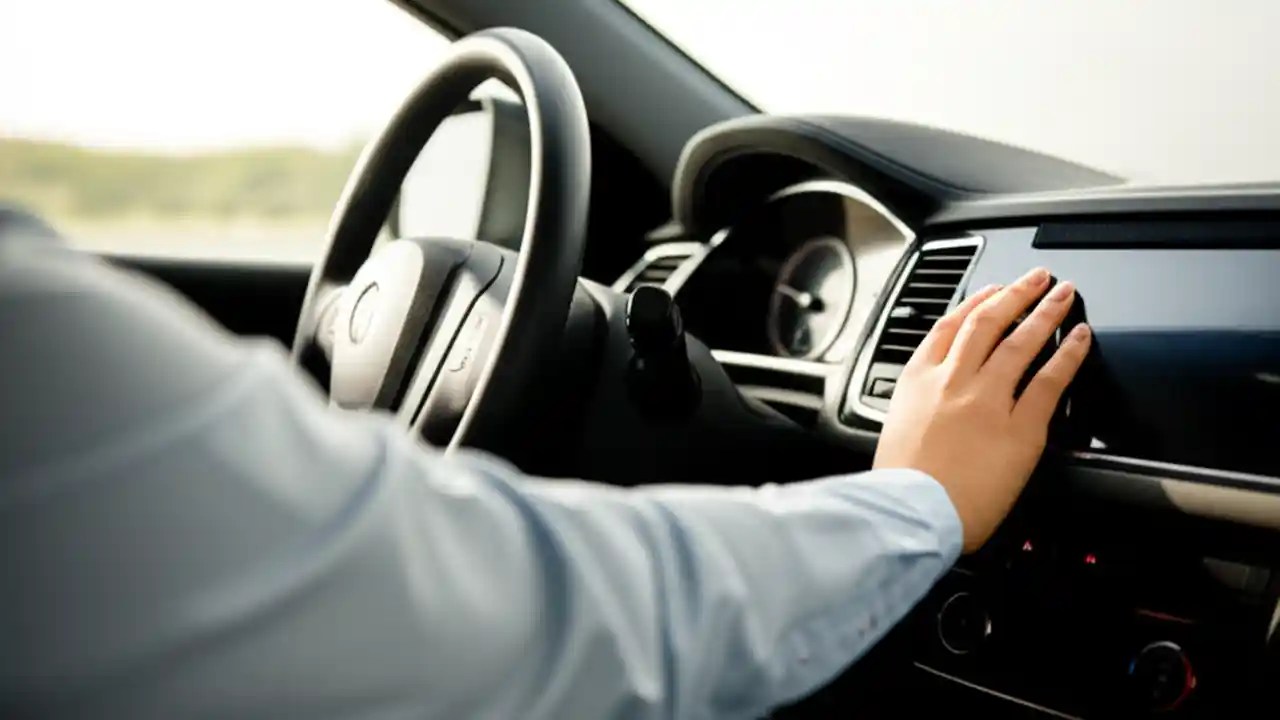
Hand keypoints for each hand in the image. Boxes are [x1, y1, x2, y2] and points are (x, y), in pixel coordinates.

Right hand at [873, 267, 1091, 552]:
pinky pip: (1050, 380)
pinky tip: (1081, 337)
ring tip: (1064, 294)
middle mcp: (953, 381)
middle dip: (1015, 294)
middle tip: (1036, 279)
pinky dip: (1068, 354)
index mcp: (917, 382)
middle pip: (988, 322)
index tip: (990, 291)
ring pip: (1021, 341)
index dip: (974, 302)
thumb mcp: (894, 432)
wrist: (913, 515)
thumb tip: (929, 410)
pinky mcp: (1020, 427)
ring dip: (1046, 311)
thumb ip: (917, 410)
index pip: (948, 327)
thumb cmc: (900, 487)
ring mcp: (988, 400)